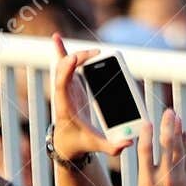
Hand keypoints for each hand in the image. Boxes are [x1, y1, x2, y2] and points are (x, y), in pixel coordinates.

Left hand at [51, 34, 132, 160]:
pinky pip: (63, 65)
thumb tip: (129, 143)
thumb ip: (111, 147)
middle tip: (97, 54)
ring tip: (95, 52)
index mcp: (65, 107)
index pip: (60, 85)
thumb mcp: (95, 146)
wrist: (66, 143)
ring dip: (78, 55)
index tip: (74, 58)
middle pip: (64, 71)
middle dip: (79, 59)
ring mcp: (65, 88)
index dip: (65, 70)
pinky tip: (56, 38)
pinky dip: (60, 50)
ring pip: (65, 65)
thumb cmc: (80, 143)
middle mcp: (62, 94)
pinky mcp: (69, 85)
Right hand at [137, 108, 185, 185]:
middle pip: (165, 145)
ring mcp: (178, 179)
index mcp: (145, 183)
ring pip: (178, 149)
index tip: (147, 122)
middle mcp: (162, 179)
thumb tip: (147, 155)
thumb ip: (147, 176)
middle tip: (169, 111)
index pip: (144, 152)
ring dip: (179, 130)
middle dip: (167, 126)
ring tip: (178, 117)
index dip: (147, 134)